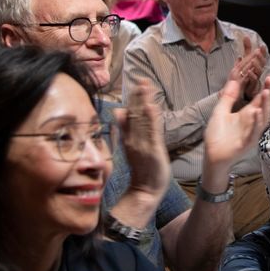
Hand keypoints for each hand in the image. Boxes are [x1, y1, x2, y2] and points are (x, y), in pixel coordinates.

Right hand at [114, 81, 170, 203]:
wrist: (144, 191)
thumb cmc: (142, 170)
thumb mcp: (131, 147)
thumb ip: (125, 129)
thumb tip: (118, 111)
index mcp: (129, 138)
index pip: (130, 114)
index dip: (133, 99)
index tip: (137, 84)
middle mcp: (133, 139)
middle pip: (134, 114)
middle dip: (138, 96)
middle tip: (141, 79)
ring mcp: (142, 144)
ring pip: (142, 120)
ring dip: (144, 102)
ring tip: (145, 87)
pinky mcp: (152, 150)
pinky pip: (151, 132)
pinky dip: (151, 119)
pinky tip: (152, 107)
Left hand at [203, 73, 269, 172]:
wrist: (212, 156)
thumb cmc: (217, 135)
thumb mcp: (220, 111)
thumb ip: (228, 97)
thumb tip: (233, 80)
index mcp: (248, 114)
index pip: (260, 98)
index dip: (267, 87)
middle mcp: (253, 122)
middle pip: (265, 105)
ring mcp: (252, 132)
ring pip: (262, 117)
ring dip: (265, 105)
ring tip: (266, 92)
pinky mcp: (247, 142)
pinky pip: (254, 132)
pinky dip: (256, 122)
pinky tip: (256, 112)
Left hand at [235, 36, 267, 94]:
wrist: (245, 92)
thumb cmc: (247, 76)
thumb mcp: (246, 60)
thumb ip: (247, 49)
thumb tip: (246, 37)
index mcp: (257, 65)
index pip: (261, 57)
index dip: (262, 51)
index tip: (262, 45)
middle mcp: (258, 72)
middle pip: (262, 63)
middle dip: (261, 57)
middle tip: (258, 51)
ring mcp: (256, 79)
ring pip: (258, 72)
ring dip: (257, 65)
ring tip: (253, 60)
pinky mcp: (252, 87)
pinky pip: (253, 82)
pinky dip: (252, 76)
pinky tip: (249, 72)